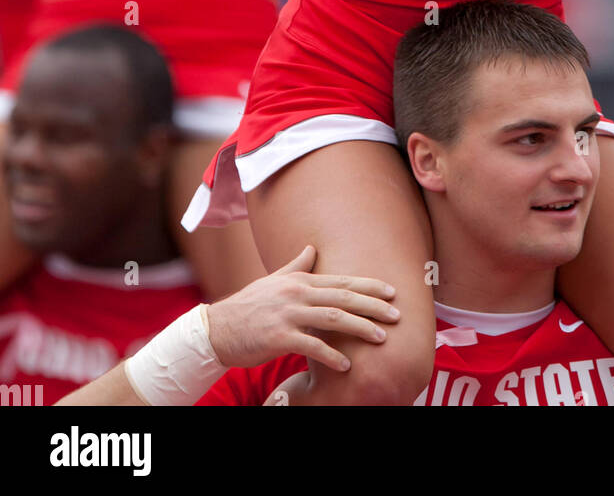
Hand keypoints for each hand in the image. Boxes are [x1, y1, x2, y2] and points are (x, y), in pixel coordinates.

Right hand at [205, 245, 398, 372]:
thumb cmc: (248, 306)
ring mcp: (288, 314)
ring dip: (360, 328)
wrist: (217, 329)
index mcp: (299, 280)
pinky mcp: (279, 337)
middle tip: (397, 314)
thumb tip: (311, 247)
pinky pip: (312, 346)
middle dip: (373, 305)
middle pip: (344, 297)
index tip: (392, 291)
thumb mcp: (273, 280)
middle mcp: (297, 293)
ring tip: (381, 338)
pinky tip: (346, 365)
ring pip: (333, 318)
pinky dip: (331, 355)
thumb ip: (295, 266)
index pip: (342, 281)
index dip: (369, 285)